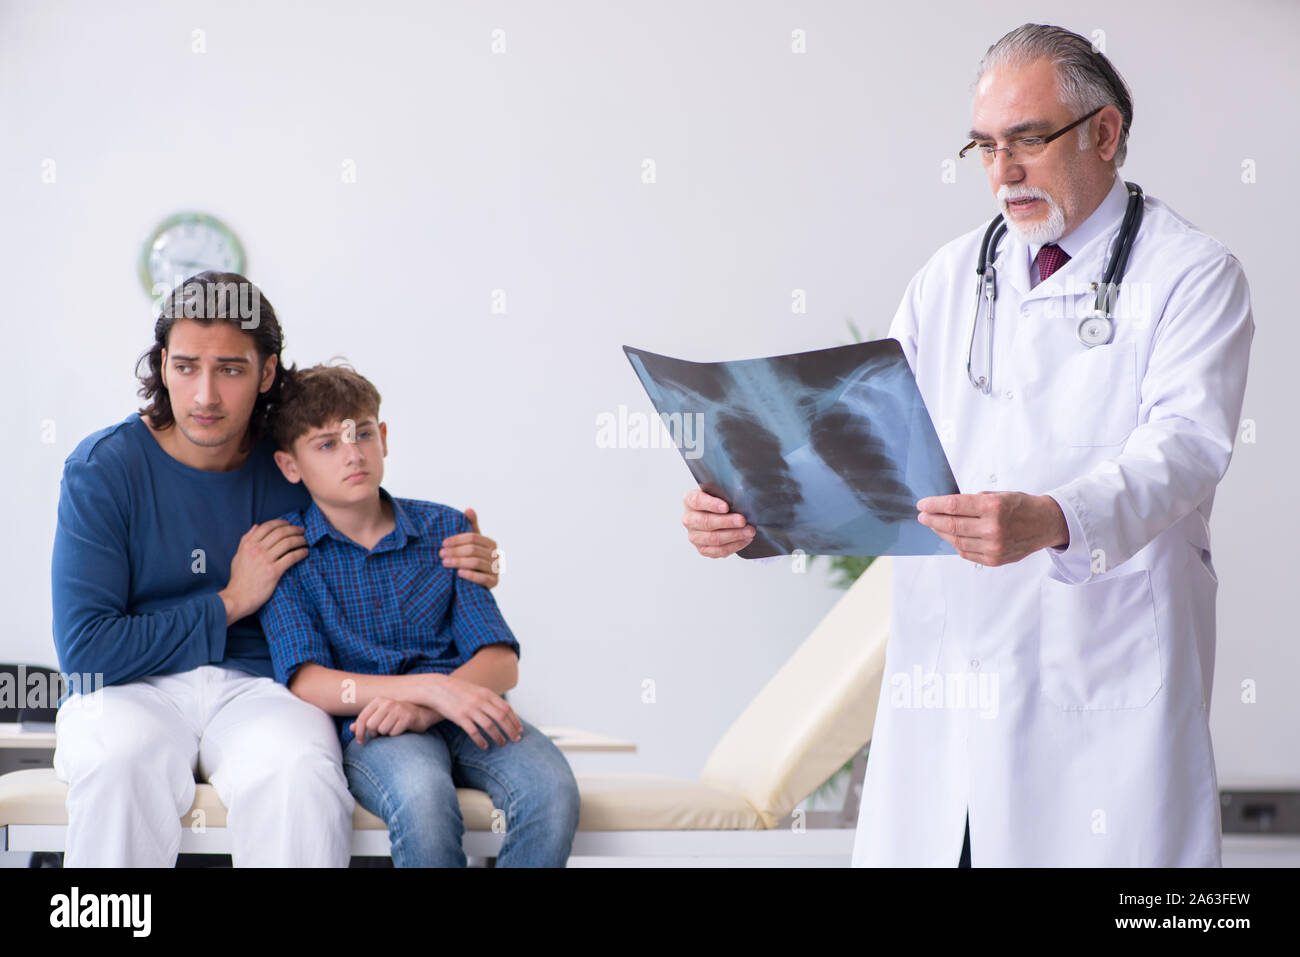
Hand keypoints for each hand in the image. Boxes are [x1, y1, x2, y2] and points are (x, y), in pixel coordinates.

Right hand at [219, 519, 307, 621]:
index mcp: (248, 545)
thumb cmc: (239, 578)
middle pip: (280, 532)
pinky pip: (291, 557)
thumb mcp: (238, 556)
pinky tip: (305, 552)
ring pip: (288, 543)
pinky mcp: (274, 572)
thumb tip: (256, 526)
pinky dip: (301, 553)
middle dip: (294, 529)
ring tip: (305, 541)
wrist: (238, 598)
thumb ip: (246, 540)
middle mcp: (257, 550)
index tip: (289, 524)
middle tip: (302, 531)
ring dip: (300, 540)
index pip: (267, 526)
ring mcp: (265, 560)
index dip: (281, 522)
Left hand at [351, 697, 437, 744]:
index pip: (362, 718)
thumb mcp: (381, 715)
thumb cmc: (398, 715)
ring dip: (386, 734)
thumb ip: (366, 721)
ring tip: (393, 728)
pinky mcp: (407, 718)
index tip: (360, 742)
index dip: (359, 732)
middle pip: (371, 726)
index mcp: (378, 700)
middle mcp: (388, 703)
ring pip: (382, 730)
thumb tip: (351, 728)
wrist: (422, 712)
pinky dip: (395, 735)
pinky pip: (394, 733)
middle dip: (374, 734)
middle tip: (381, 734)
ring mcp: (398, 709)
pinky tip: (401, 729)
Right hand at [418, 673, 522, 749]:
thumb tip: (502, 710)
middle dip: (511, 730)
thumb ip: (488, 699)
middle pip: (501, 718)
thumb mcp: (476, 690)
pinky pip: (474, 732)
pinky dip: (481, 741)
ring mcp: (470, 709)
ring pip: (490, 726)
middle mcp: (480, 700)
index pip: (506, 708)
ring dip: (498, 736)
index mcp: (486, 693)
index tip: (520, 730)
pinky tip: (484, 747)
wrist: (437, 688)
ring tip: (502, 744)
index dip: (515, 720)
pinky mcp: (460, 717)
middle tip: (516, 740)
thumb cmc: (458, 691)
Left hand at [440, 507, 499, 587]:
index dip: (457, 539)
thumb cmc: (474, 558)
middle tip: (441, 553)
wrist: (478, 582)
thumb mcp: (473, 543)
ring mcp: (496, 569)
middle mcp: (496, 555)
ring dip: (458, 562)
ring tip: (444, 562)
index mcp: (491, 543)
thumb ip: (471, 526)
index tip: (443, 543)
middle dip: (455, 551)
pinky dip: (470, 575)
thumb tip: (468, 509)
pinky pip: (482, 578)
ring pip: (476, 562)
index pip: (473, 537)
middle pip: (473, 550)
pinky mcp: (494, 582)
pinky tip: (458, 573)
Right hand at [682, 488, 755, 557]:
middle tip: (742, 520)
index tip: (726, 507)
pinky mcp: (702, 549)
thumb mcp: (718, 492)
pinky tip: (744, 539)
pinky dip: (734, 546)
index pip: (697, 501)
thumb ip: (725, 493)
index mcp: (689, 501)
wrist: (715, 516)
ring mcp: (694, 536)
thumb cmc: (718, 502)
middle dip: (727, 522)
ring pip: (713, 538)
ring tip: (749, 531)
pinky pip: (718, 551)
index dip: (711, 504)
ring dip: (734, 535)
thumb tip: (742, 499)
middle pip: (706, 522)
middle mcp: (689, 519)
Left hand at [916, 492, 1067, 565]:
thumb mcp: (998, 495)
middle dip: (932, 519)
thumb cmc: (1021, 506)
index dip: (934, 505)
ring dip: (941, 532)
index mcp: (993, 507)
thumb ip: (972, 501)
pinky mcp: (994, 559)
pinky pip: (966, 552)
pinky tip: (950, 536)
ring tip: (934, 525)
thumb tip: (945, 507)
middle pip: (951, 525)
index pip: (954, 506)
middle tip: (923, 516)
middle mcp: (993, 528)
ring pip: (956, 540)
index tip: (922, 504)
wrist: (1045, 524)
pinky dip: (955, 543)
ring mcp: (994, 547)